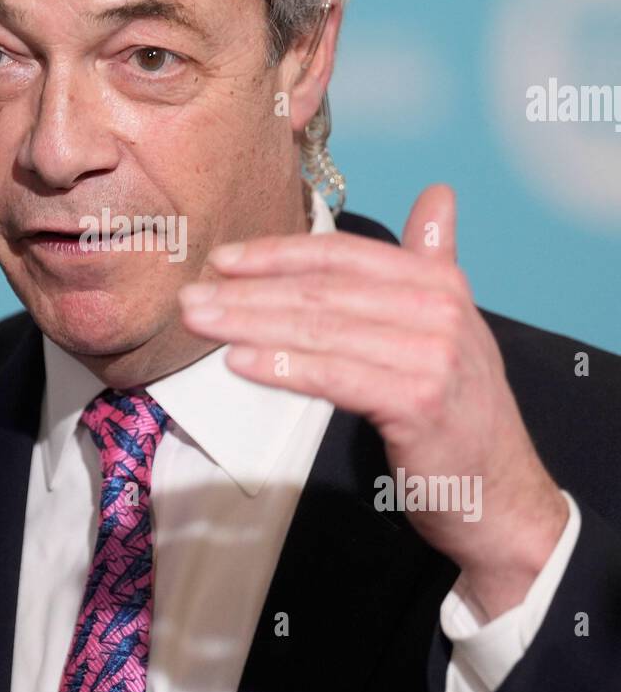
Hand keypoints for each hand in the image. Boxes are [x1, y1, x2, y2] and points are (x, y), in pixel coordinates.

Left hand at [178, 184, 567, 618]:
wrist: (500, 496)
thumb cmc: (458, 415)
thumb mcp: (450, 328)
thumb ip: (433, 262)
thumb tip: (437, 195)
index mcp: (439, 281)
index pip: (341, 256)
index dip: (277, 254)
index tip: (223, 260)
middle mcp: (440, 308)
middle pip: (323, 291)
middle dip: (248, 291)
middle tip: (190, 297)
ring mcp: (433, 353)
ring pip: (321, 330)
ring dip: (250, 324)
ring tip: (201, 323)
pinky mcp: (418, 400)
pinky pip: (334, 376)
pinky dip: (283, 367)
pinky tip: (239, 362)